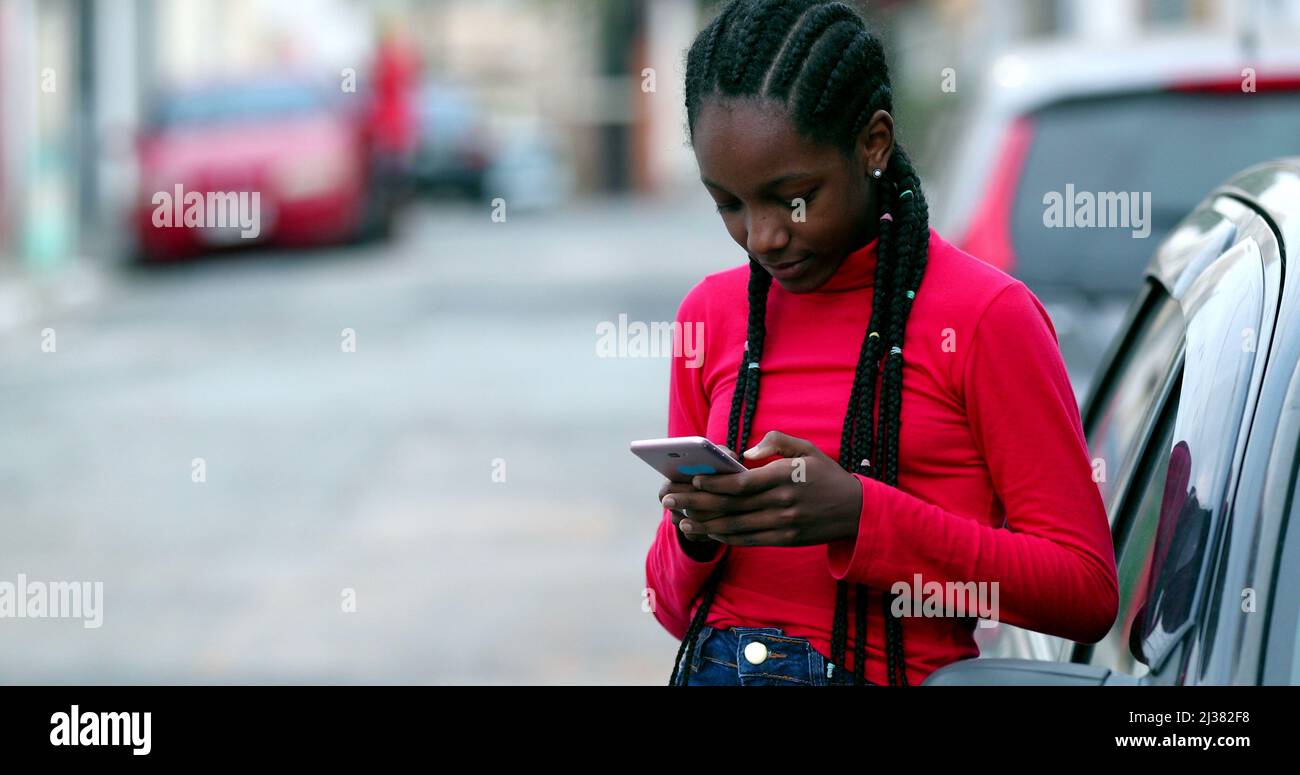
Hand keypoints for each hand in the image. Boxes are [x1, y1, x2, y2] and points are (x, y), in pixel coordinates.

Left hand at [661, 431, 862, 546]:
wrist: (856, 511)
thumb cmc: (826, 475)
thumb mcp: (807, 448)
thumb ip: (776, 442)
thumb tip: (745, 453)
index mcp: (786, 476)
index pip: (744, 483)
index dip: (716, 483)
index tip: (695, 479)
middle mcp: (782, 503)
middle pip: (731, 506)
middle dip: (697, 503)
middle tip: (671, 500)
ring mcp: (783, 525)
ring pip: (735, 527)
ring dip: (704, 524)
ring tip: (679, 520)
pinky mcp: (785, 540)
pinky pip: (748, 540)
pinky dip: (724, 537)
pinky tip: (705, 531)